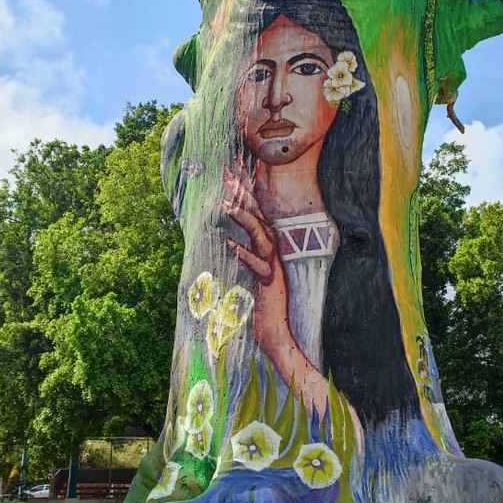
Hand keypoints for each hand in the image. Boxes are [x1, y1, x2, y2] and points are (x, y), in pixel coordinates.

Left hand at [222, 163, 290, 358]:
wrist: (277, 333)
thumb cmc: (261, 304)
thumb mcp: (253, 271)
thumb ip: (247, 252)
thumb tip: (230, 236)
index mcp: (268, 246)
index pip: (256, 211)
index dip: (245, 189)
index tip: (230, 169)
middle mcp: (273, 253)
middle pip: (260, 216)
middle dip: (244, 193)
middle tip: (227, 173)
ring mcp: (273, 268)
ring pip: (262, 237)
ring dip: (245, 220)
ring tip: (226, 205)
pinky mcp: (270, 285)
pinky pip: (258, 267)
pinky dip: (245, 255)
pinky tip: (230, 246)